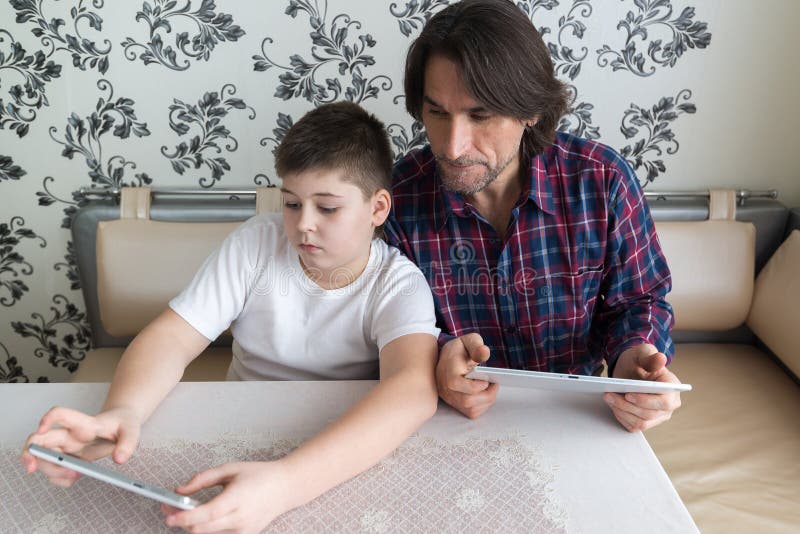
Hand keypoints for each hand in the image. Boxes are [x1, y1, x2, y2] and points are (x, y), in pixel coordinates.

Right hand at [21, 406, 141, 486]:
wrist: (122, 424)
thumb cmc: (122, 423)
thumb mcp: (132, 430)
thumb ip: (128, 443)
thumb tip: (119, 459)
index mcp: (84, 424)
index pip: (61, 415)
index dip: (48, 419)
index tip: (41, 429)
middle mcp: (70, 435)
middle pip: (41, 440)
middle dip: (31, 453)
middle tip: (32, 468)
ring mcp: (67, 447)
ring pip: (44, 458)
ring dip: (50, 471)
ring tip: (72, 476)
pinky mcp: (69, 459)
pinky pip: (54, 470)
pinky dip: (58, 479)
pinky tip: (71, 479)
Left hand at [162, 461, 292, 533]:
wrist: (286, 487)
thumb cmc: (260, 475)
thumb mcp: (230, 469)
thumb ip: (203, 479)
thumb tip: (180, 490)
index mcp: (238, 498)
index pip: (207, 513)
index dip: (186, 516)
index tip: (169, 516)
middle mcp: (241, 518)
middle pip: (203, 529)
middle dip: (182, 522)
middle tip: (170, 511)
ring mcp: (244, 530)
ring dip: (194, 525)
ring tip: (187, 511)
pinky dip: (208, 528)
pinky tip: (205, 518)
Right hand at [436, 333, 497, 418]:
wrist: (448, 358)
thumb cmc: (461, 350)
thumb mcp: (469, 341)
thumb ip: (476, 346)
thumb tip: (484, 352)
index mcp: (448, 371)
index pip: (455, 384)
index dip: (474, 386)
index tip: (486, 380)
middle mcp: (445, 387)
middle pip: (467, 400)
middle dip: (487, 394)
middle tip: (494, 383)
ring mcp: (449, 398)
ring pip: (471, 409)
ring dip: (486, 400)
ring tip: (491, 387)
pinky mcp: (455, 405)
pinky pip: (472, 412)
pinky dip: (483, 405)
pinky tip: (485, 394)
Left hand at [605, 344, 681, 431]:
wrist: (630, 369)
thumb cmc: (639, 361)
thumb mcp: (642, 353)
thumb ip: (650, 356)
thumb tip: (660, 358)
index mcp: (672, 388)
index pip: (665, 402)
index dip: (646, 401)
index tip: (628, 395)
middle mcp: (668, 405)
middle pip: (649, 414)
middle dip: (626, 405)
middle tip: (609, 394)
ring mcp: (658, 415)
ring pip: (641, 422)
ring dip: (621, 411)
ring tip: (608, 398)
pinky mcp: (646, 421)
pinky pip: (634, 426)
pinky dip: (621, 417)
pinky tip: (613, 405)